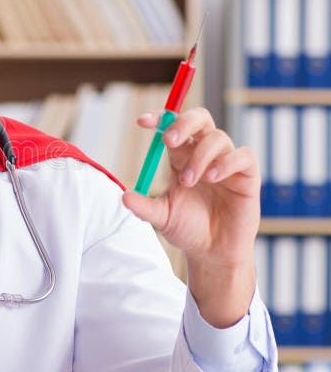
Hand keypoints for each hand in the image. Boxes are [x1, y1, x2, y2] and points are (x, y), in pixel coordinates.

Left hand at [121, 107, 259, 327]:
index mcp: (181, 158)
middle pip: (199, 119)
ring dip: (200, 155)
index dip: (160, 119)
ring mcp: (226, 163)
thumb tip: (124, 196)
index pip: (172, 127)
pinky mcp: (247, 176)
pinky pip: (243, 155)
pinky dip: (227, 162)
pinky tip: (213, 178)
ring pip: (217, 137)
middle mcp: (204, 155)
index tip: (142, 122)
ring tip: (189, 181)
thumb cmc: (187, 230)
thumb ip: (143, 206)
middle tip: (168, 141)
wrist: (212, 253)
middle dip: (183, 123)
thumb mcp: (161, 217)